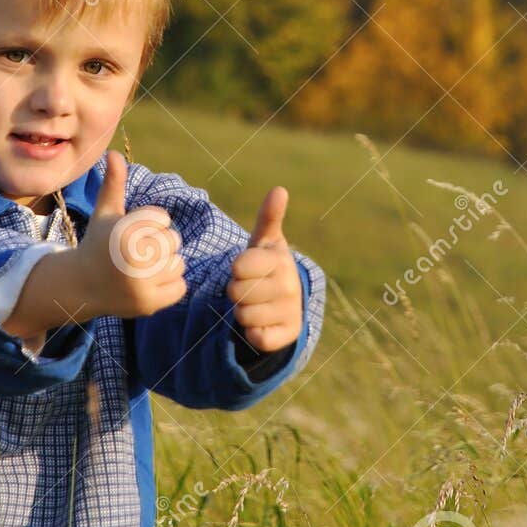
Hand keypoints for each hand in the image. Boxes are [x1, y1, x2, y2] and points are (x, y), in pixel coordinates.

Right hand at [77, 151, 187, 318]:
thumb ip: (114, 184)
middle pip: (173, 241)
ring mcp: (141, 285)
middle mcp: (132, 260)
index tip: (130, 234)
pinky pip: (180, 286)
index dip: (150, 224)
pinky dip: (169, 285)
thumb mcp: (106, 212)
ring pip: (179, 263)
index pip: (164, 219)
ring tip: (141, 268)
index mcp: (124, 233)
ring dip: (165, 265)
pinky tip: (147, 283)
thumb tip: (114, 153)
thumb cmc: (98, 243)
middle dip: (159, 244)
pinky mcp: (149, 305)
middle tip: (135, 254)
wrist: (81, 286)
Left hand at [226, 186, 302, 353]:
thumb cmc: (267, 266)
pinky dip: (252, 332)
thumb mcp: (265, 242)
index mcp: (280, 260)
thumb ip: (268, 217)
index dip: (235, 270)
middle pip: (237, 292)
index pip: (239, 267)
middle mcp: (289, 285)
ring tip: (255, 303)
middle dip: (236, 291)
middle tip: (249, 288)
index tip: (246, 269)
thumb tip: (279, 189)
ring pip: (244, 315)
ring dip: (242, 312)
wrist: (287, 301)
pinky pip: (257, 337)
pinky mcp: (288, 335)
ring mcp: (290, 311)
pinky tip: (261, 322)